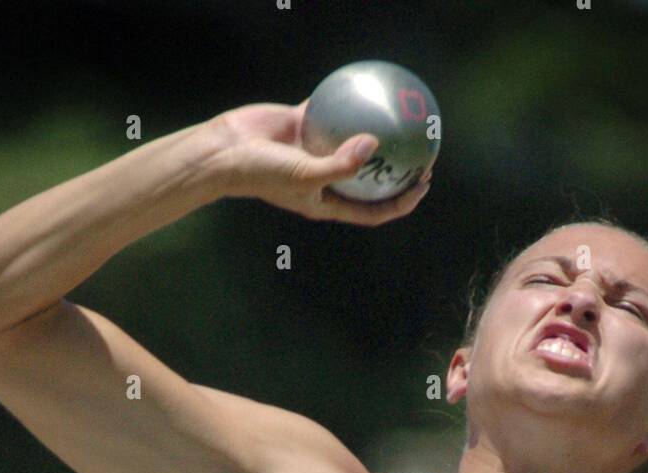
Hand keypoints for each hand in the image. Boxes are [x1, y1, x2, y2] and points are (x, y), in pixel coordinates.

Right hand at [206, 100, 431, 224]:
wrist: (226, 150)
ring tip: (401, 119)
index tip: (422, 185)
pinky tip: (367, 88)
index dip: (401, 201)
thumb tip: (374, 143)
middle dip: (397, 170)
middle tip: (421, 152)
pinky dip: (347, 103)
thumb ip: (341, 165)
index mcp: (328, 203)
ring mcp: (315, 153)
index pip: (373, 209)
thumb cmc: (263, 173)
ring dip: (376, 134)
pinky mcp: (304, 126)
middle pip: (370, 179)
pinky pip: (332, 112)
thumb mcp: (305, 175)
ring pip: (353, 143)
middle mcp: (325, 180)